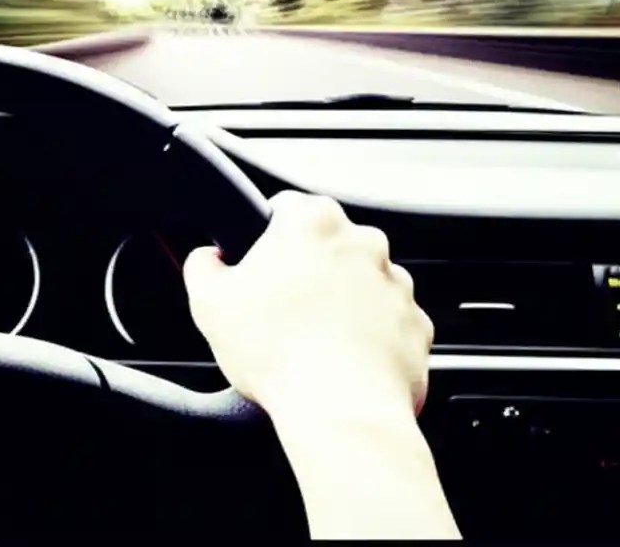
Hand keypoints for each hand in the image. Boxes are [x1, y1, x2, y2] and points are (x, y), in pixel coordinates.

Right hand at [184, 192, 456, 538]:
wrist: (341, 412)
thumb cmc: (278, 353)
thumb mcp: (210, 302)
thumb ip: (202, 265)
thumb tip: (207, 258)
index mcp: (313, 222)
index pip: (284, 208)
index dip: (264, 238)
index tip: (256, 268)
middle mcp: (365, 243)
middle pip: (326, 247)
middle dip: (306, 273)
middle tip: (279, 312)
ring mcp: (398, 285)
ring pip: (360, 285)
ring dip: (339, 305)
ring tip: (311, 344)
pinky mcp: (417, 325)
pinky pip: (387, 325)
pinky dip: (369, 339)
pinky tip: (340, 363)